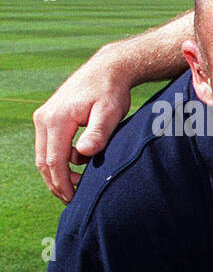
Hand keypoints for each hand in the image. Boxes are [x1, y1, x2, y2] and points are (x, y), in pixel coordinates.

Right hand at [33, 53, 132, 202]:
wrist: (106, 70)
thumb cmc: (110, 92)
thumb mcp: (110, 112)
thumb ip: (98, 133)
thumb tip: (83, 154)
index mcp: (56, 120)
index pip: (54, 160)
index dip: (62, 182)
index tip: (73, 199)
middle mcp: (44, 119)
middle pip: (44, 161)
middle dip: (56, 183)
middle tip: (72, 201)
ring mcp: (43, 118)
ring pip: (44, 155)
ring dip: (56, 174)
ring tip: (75, 189)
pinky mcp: (48, 118)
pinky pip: (49, 146)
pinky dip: (58, 161)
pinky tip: (74, 170)